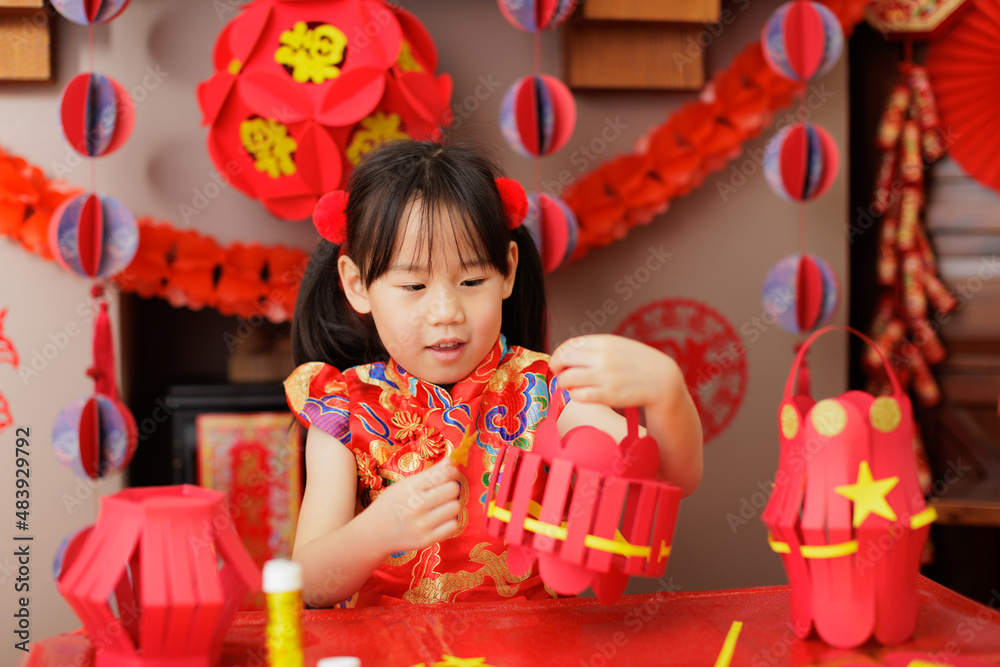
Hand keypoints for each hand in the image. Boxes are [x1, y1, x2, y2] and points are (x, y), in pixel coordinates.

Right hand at [364, 458, 460, 554]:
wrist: (374, 532)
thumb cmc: (391, 504)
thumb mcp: (405, 484)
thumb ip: (430, 473)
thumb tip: (451, 461)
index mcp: (410, 487)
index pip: (445, 474)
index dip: (452, 472)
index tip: (450, 474)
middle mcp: (416, 506)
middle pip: (453, 489)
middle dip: (451, 488)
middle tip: (442, 492)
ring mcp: (421, 525)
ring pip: (455, 507)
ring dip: (450, 505)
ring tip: (439, 507)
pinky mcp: (426, 540)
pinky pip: (452, 526)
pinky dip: (448, 521)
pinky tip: (438, 520)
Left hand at [550, 334, 684, 407]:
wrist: (662, 379)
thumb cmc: (637, 362)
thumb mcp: (617, 345)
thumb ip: (595, 347)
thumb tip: (568, 354)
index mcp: (603, 342)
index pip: (569, 345)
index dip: (559, 355)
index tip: (561, 363)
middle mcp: (602, 357)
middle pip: (563, 359)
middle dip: (556, 368)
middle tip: (560, 375)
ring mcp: (605, 376)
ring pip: (567, 379)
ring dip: (564, 383)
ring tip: (571, 386)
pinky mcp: (609, 395)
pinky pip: (579, 396)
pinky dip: (575, 395)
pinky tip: (582, 394)